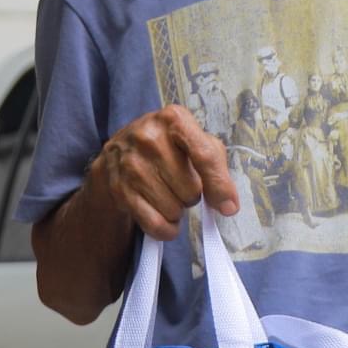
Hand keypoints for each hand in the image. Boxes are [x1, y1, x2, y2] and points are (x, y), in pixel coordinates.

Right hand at [87, 105, 238, 240]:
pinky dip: (165, 228)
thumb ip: (216, 168)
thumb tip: (228, 206)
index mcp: (174, 119)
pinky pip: (154, 223)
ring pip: (172, 209)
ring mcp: (130, 163)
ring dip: (177, 210)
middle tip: (182, 185)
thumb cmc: (167, 146)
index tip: (229, 207)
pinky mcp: (118, 188)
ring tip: (168, 194)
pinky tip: (164, 219)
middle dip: (192, 194)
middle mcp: (149, 137)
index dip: (219, 185)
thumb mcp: (195, 141)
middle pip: (190, 188)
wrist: (118, 152)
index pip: (205, 155)